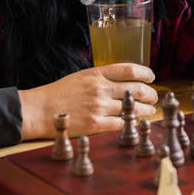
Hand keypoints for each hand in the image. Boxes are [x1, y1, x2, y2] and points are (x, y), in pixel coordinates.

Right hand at [19, 64, 157, 139]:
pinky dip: (130, 123)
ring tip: (149, 111)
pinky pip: (121, 124)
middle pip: (136, 90)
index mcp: (96, 74)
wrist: (39, 110)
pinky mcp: (95, 124)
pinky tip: (133, 123)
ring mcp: (98, 107)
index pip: (129, 69)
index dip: (145, 73)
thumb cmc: (58, 94)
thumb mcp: (80, 77)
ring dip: (145, 111)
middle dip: (150, 94)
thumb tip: (122, 82)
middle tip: (154, 97)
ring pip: (132, 108)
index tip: (151, 78)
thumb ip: (100, 78)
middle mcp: (100, 88)